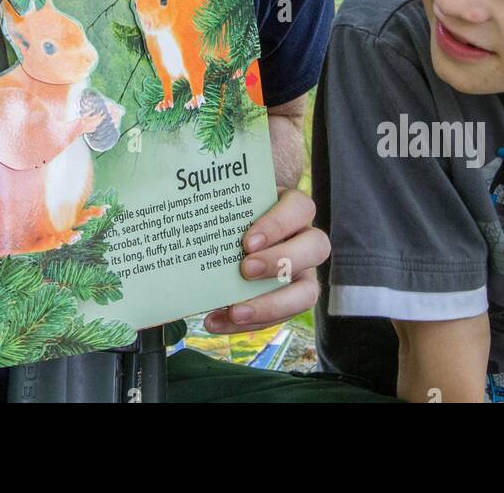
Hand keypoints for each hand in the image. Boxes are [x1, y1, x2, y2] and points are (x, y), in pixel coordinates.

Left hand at [202, 188, 328, 334]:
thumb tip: (187, 180)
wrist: (230, 234)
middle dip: (280, 262)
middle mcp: (305, 239)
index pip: (301, 207)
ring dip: (272, 305)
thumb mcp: (232, 198)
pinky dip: (247, 323)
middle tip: (245, 270)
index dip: (277, 224)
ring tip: (234, 310)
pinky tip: (215, 320)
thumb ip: (221, 192)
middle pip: (316, 247)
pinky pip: (279, 318)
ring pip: (308, 292)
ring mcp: (303, 272)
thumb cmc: (231, 212)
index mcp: (293, 207)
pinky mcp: (289, 299)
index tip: (246, 240)